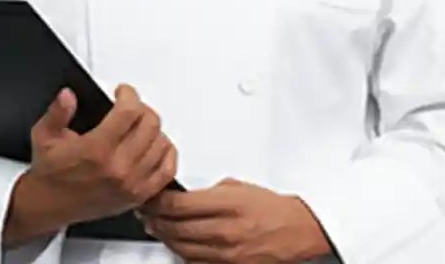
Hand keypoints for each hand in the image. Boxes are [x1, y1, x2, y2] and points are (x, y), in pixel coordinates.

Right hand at [4, 84, 177, 244]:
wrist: (50, 205)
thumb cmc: (50, 173)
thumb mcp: (44, 136)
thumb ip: (57, 112)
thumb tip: (68, 95)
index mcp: (96, 150)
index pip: (129, 111)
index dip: (129, 95)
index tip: (123, 93)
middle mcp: (118, 168)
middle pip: (150, 124)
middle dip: (141, 108)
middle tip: (130, 108)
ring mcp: (131, 184)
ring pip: (162, 144)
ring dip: (153, 129)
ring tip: (139, 126)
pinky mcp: (138, 196)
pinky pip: (167, 170)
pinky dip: (166, 154)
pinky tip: (155, 146)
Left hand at [140, 179, 331, 262]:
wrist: (298, 230)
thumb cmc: (272, 207)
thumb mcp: (238, 187)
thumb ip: (209, 192)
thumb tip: (183, 195)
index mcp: (227, 205)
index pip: (179, 204)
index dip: (157, 201)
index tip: (150, 197)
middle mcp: (226, 230)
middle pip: (175, 227)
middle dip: (154, 219)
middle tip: (146, 212)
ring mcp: (228, 253)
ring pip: (181, 247)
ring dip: (164, 237)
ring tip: (156, 227)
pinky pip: (196, 262)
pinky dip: (181, 253)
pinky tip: (176, 243)